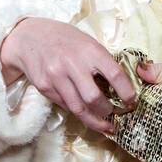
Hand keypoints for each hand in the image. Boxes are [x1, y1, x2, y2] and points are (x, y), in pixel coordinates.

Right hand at [0, 17, 137, 134]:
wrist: (29, 37)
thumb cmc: (65, 39)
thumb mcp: (88, 42)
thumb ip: (104, 61)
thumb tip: (126, 83)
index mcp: (90, 50)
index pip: (115, 75)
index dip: (127, 92)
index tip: (132, 101)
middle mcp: (72, 63)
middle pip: (94, 98)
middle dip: (107, 110)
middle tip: (113, 113)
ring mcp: (56, 76)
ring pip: (79, 109)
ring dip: (94, 120)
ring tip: (103, 124)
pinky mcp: (44, 87)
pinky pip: (65, 106)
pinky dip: (77, 111)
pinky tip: (84, 113)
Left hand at [135, 54, 161, 161]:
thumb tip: (138, 71)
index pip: (137, 102)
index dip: (129, 103)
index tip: (123, 104)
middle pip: (142, 123)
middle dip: (133, 122)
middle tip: (126, 122)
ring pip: (153, 142)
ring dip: (142, 141)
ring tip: (136, 138)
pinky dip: (159, 160)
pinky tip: (151, 156)